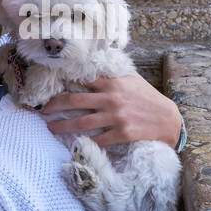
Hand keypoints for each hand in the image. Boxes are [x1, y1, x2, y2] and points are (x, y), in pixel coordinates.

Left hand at [41, 72, 182, 148]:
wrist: (168, 119)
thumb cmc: (148, 98)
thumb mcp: (132, 79)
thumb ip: (113, 74)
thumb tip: (95, 66)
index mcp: (112, 82)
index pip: (82, 80)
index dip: (64, 83)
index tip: (51, 87)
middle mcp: (111, 98)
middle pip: (75, 101)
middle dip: (55, 105)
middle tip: (43, 109)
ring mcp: (116, 117)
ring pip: (81, 122)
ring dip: (62, 126)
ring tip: (50, 127)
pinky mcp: (121, 133)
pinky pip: (97, 140)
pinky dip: (84, 142)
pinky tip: (73, 144)